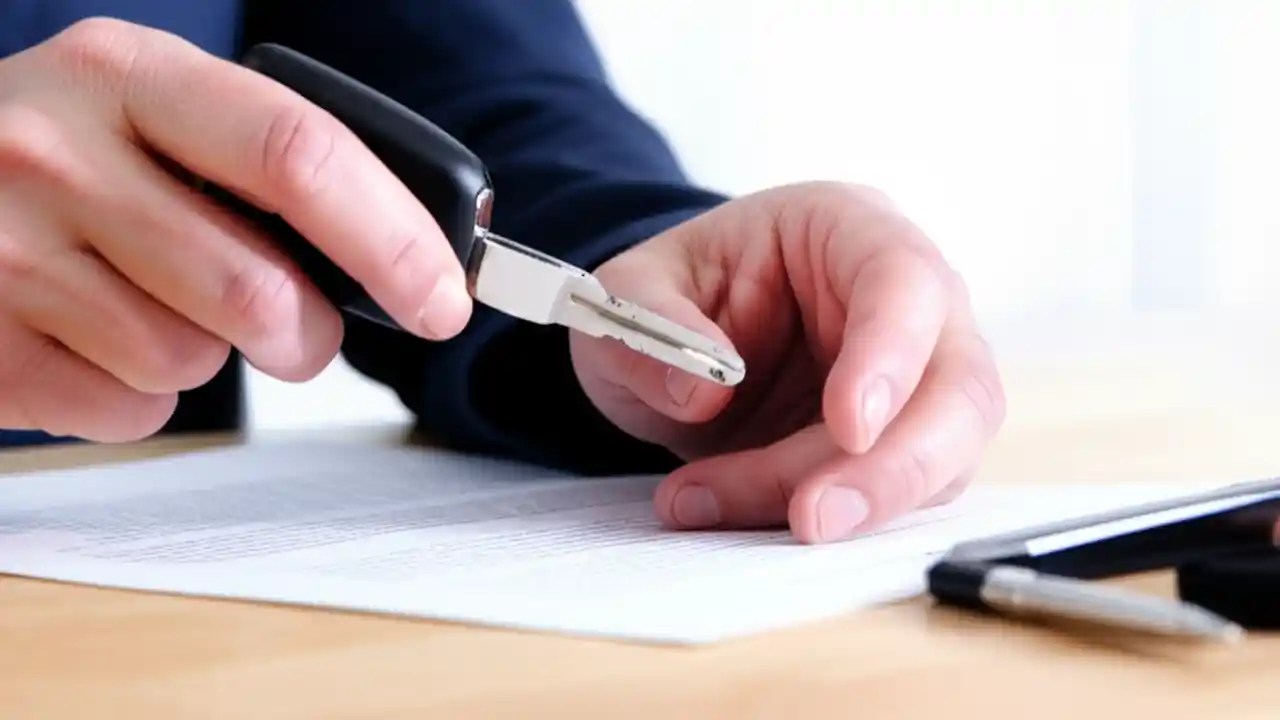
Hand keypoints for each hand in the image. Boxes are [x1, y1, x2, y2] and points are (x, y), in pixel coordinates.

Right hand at [0, 19, 470, 440]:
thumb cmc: (66, 158)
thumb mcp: (153, 112)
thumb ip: (265, 163)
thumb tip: (409, 256)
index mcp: (130, 75)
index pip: (299, 153)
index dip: (394, 238)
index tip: (441, 297)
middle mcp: (57, 153)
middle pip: (258, 291)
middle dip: (310, 337)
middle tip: (300, 332)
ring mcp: (8, 252)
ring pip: (192, 362)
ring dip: (206, 356)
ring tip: (151, 305)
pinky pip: (130, 409)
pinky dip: (141, 395)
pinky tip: (96, 338)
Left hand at [571, 182, 1004, 542]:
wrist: (677, 349)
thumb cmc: (671, 300)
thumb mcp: (626, 296)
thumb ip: (651, 326)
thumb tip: (702, 390)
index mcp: (848, 227)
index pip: (905, 280)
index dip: (891, 356)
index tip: (849, 428)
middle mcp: (909, 302)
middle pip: (958, 387)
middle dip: (891, 467)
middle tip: (810, 518)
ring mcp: (918, 379)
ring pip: (938, 458)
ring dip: (843, 503)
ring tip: (713, 503)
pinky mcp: (902, 447)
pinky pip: (899, 499)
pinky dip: (827, 521)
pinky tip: (737, 514)